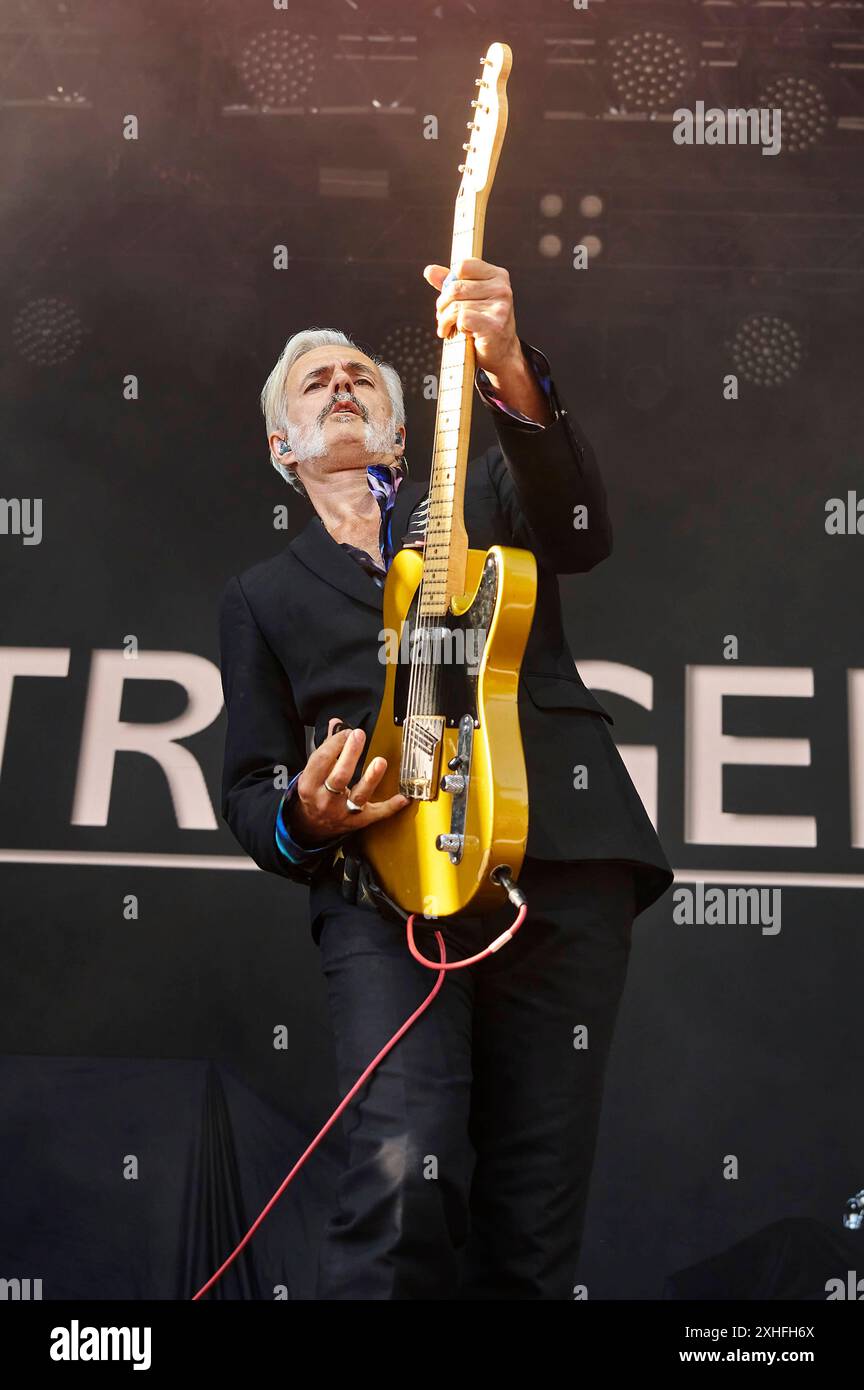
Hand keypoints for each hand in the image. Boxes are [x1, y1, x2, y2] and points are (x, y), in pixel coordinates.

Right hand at [289, 718, 408, 843]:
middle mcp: (325, 800)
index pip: (321, 761)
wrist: (312, 826)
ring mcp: (343, 812)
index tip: (346, 732)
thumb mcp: (313, 772)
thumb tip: (337, 723)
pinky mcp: (359, 821)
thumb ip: (326, 747)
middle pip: (339, 777)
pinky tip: (403, 797)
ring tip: (380, 762)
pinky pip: (377, 814)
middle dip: (350, 754)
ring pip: (359, 795)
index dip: (334, 743)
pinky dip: (391, 806)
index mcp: (309, 785)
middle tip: (359, 735)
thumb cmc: (314, 794)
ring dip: (371, 778)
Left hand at [423, 257, 520, 374]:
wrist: (501, 353)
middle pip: (455, 288)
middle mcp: (501, 289)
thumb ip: (451, 284)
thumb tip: (430, 271)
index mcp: (498, 276)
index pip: (463, 266)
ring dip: (444, 319)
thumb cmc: (484, 325)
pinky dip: (452, 327)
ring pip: (455, 305)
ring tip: (446, 327)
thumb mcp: (469, 299)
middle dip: (442, 304)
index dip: (450, 281)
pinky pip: (461, 318)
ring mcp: (500, 307)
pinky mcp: (494, 325)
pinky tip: (455, 333)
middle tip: (442, 316)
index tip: (450, 297)